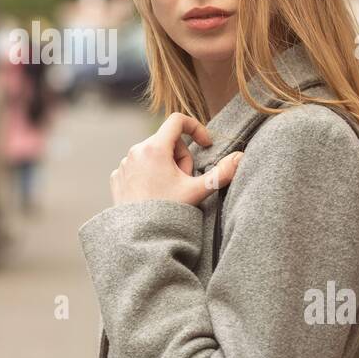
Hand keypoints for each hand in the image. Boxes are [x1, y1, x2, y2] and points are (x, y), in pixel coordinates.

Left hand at [109, 112, 245, 206]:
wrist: (138, 237)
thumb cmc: (167, 212)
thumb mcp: (196, 191)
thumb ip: (221, 173)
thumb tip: (241, 157)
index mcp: (154, 148)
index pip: (177, 120)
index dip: (196, 128)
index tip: (205, 144)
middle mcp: (136, 151)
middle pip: (167, 141)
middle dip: (181, 157)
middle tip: (185, 180)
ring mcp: (124, 164)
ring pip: (153, 154)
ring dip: (165, 166)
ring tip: (169, 191)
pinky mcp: (117, 176)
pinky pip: (138, 166)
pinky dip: (149, 175)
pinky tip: (153, 194)